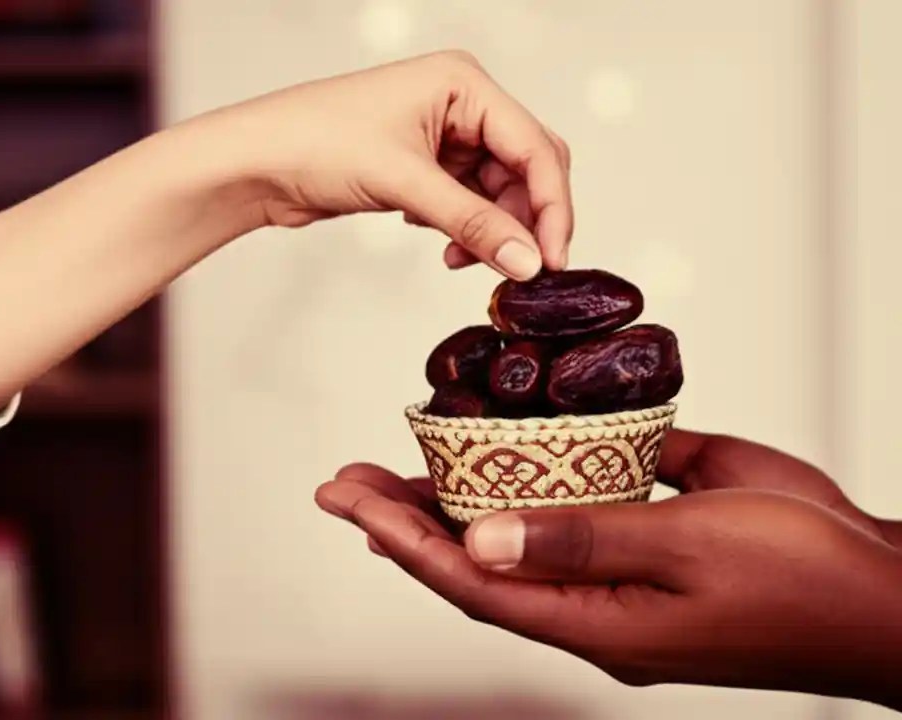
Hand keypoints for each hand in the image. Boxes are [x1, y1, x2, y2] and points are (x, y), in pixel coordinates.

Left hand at [0, 51, 568, 409]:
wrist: (252, 162)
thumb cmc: (314, 145)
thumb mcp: (403, 184)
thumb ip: (473, 223)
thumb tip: (530, 263)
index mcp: (463, 82)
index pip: (536, 146)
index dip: (552, 207)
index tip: (553, 262)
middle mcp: (459, 101)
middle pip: (524, 168)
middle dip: (523, 220)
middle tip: (519, 272)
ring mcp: (440, 134)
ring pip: (496, 191)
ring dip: (490, 230)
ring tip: (461, 261)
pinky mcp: (419, 165)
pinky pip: (465, 202)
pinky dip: (462, 229)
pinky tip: (440, 246)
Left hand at [315, 430, 901, 708]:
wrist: (888, 592)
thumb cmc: (804, 580)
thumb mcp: (691, 550)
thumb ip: (584, 538)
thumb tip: (480, 540)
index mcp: (597, 621)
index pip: (473, 581)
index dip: (403, 540)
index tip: (348, 501)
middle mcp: (596, 602)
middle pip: (479, 561)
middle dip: (407, 521)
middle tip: (347, 482)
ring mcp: (624, 571)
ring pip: (521, 535)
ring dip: (459, 500)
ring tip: (398, 465)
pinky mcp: (655, 535)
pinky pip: (577, 507)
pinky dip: (532, 479)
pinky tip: (503, 449)